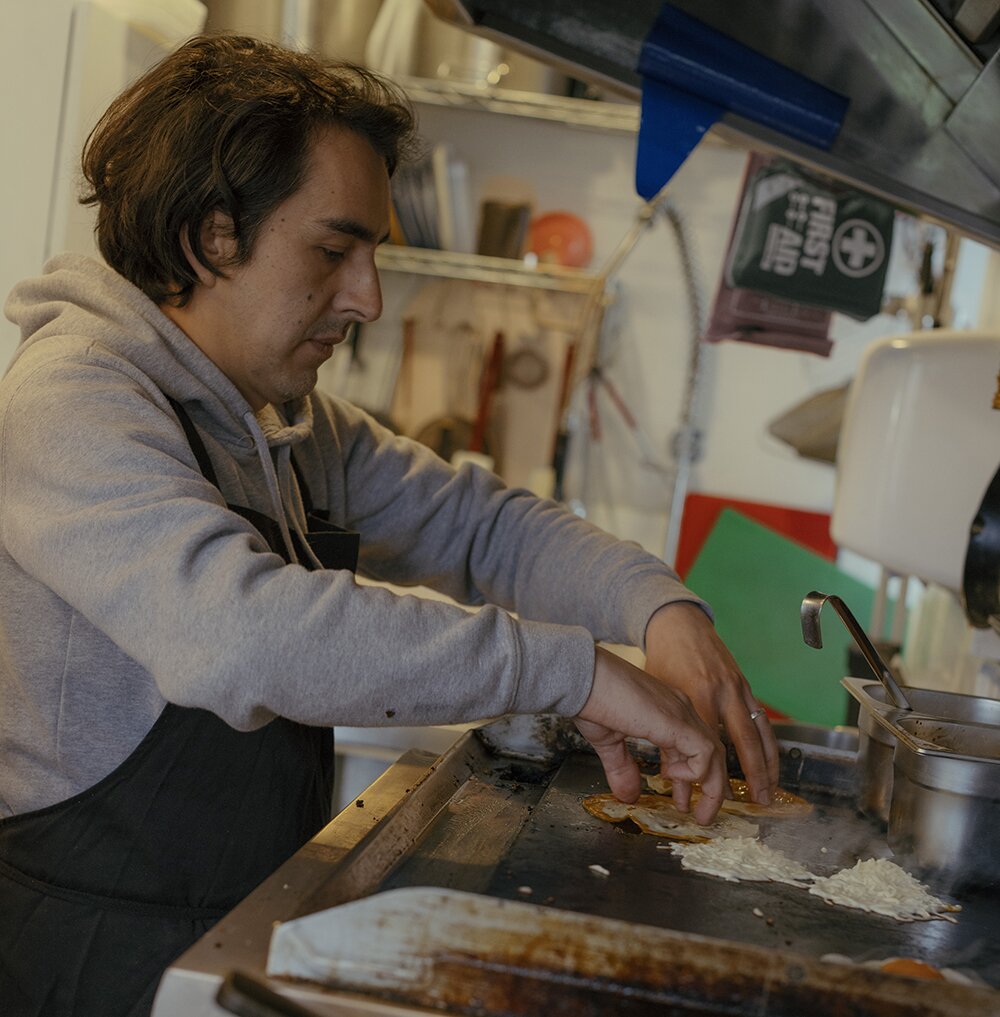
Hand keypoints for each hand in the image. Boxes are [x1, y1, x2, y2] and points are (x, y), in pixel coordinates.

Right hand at [575, 644, 728, 824]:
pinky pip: (704, 753)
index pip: (693, 744)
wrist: (582, 677)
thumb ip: (622, 767)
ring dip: (711, 787)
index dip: (691, 775)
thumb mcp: (609, 741)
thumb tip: (629, 796)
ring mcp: (680, 713)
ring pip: (715, 754)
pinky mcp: (676, 722)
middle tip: (703, 815)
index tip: (682, 800)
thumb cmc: (590, 698)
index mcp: (666, 710)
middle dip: (711, 786)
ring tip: (700, 812)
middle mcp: (679, 708)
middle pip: (712, 750)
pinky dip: (696, 773)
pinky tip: (671, 778)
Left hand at [642, 601, 779, 807]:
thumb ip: (665, 741)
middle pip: (744, 742)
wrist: (677, 624)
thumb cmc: (661, 661)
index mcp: (697, 696)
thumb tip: (674, 780)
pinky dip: (768, 743)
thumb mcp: (657, 699)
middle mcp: (722, 692)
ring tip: (769, 791)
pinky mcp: (745, 684)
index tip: (712, 799)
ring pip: (761, 732)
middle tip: (757, 803)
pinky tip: (769, 762)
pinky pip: (762, 719)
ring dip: (769, 764)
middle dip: (753, 775)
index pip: (710, 746)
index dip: (712, 776)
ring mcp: (738, 687)